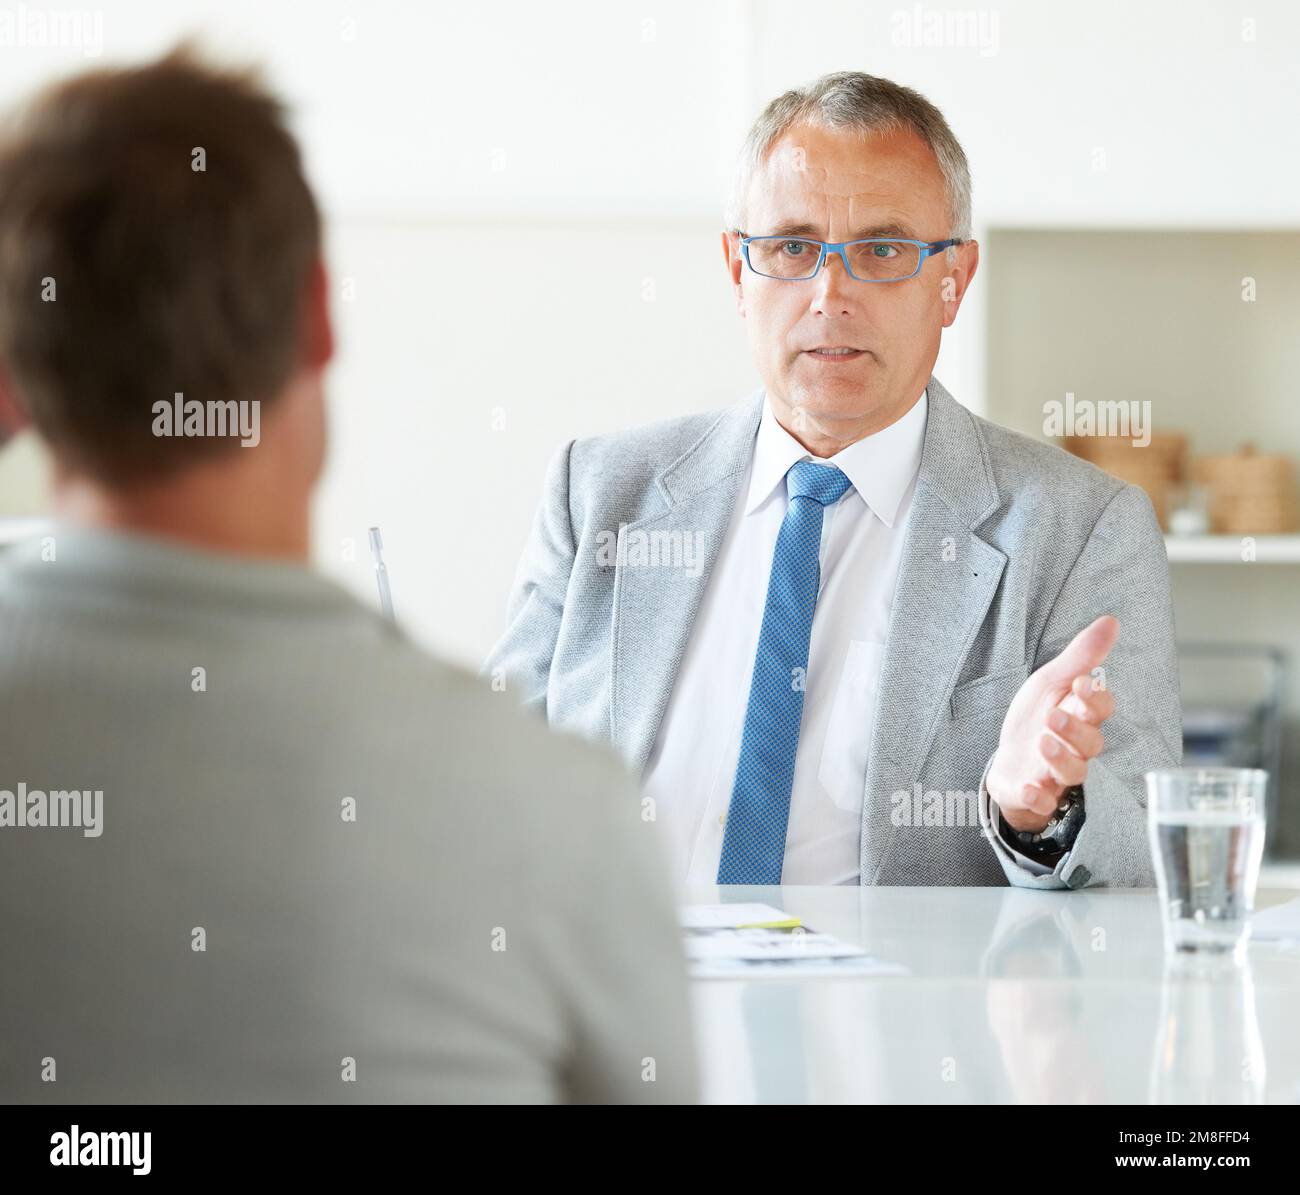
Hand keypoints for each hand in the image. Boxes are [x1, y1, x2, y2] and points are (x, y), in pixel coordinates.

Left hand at [985, 615, 1118, 833]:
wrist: (1008, 759)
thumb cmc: (1036, 718)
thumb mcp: (1051, 682)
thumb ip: (1081, 657)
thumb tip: (1111, 621)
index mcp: (1080, 717)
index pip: (1101, 711)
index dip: (1096, 700)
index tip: (1082, 684)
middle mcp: (1074, 748)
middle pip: (1090, 744)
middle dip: (1075, 730)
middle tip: (1054, 716)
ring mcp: (1055, 774)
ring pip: (1072, 773)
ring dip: (1060, 759)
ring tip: (1043, 742)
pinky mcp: (1034, 795)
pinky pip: (1042, 803)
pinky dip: (1037, 798)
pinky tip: (1028, 789)